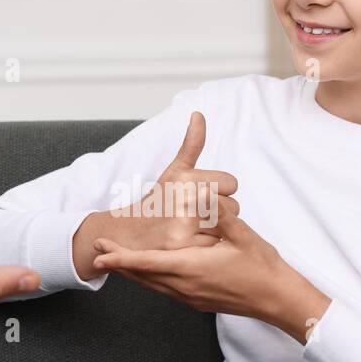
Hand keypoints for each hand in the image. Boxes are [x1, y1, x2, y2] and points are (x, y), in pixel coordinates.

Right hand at [71, 111, 240, 279]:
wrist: (127, 233)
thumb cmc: (158, 200)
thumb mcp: (174, 170)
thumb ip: (191, 143)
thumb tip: (199, 114)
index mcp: (187, 177)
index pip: (231, 183)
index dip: (221, 191)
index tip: (205, 196)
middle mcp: (186, 198)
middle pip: (233, 207)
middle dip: (221, 212)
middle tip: (198, 215)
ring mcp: (183, 224)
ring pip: (226, 227)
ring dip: (217, 230)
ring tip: (195, 229)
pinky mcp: (182, 247)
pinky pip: (215, 245)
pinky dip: (207, 247)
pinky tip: (192, 243)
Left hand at [91, 212, 330, 342]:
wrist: (276, 298)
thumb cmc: (262, 266)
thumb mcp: (243, 234)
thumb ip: (222, 213)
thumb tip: (207, 194)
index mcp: (192, 269)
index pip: (147, 263)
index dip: (121, 257)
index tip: (100, 252)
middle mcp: (185, 287)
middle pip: (142, 276)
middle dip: (118, 263)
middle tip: (96, 250)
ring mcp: (190, 297)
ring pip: (151, 285)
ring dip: (132, 272)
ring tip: (114, 260)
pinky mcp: (196, 302)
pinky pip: (163, 290)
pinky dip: (148, 279)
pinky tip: (146, 271)